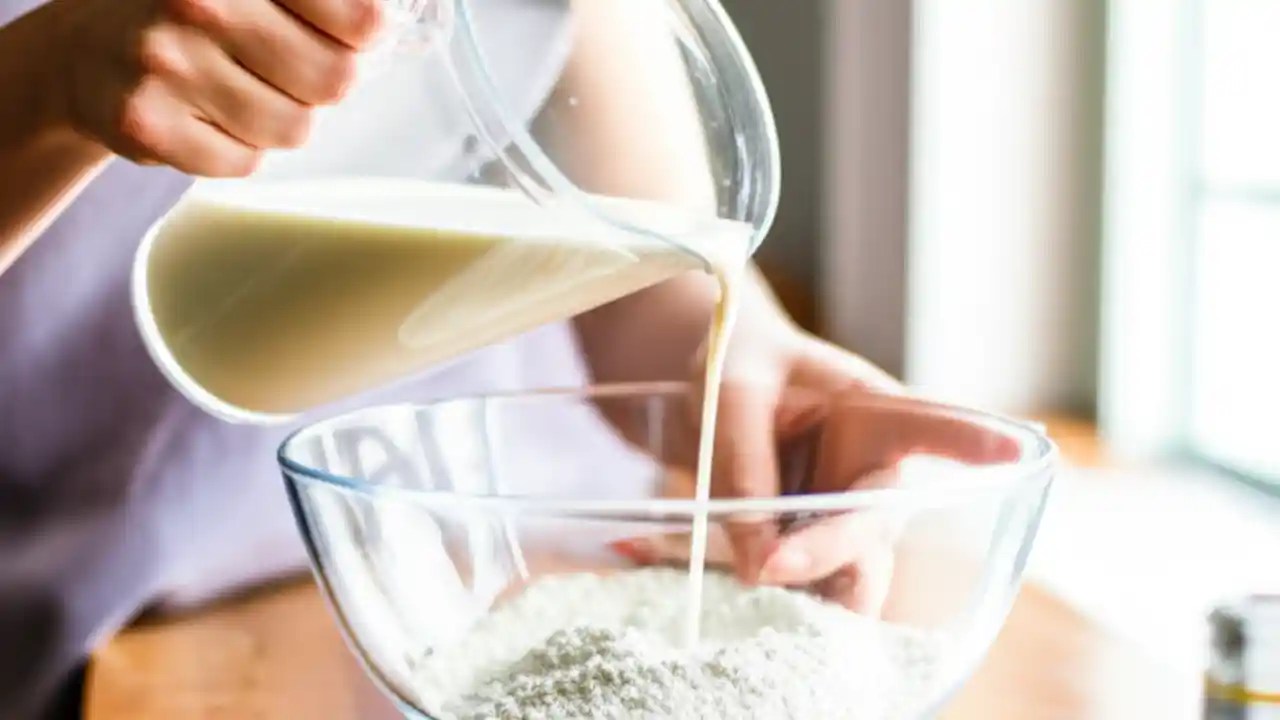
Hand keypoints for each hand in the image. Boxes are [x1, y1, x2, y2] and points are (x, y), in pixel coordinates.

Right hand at [47, 0, 382, 175]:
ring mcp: (167, 64)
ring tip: (235, 89)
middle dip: (322, 83)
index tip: (351, 35)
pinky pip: (245, 163)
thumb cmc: (190, 15)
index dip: (366, 35)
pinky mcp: (147, 125)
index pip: (362, 18)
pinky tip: (203, 116)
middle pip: (336, 80)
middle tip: (283, 67)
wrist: (83, 52)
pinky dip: (236, 149)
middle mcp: (198, 2)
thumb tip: (389, 29)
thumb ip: (321, 3)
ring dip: (279, 119)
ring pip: (295, 129)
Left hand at [610, 297, 1020, 615]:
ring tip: (763, 594)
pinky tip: (757, 612)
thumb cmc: (737, 368)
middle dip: (833, 549)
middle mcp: (873, 471)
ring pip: (854, 574)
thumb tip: (760, 564)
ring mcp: (848, 519)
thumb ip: (746, 467)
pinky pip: (815, 592)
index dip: (971, 440)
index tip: (1018, 450)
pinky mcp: (817, 553)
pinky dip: (787, 606)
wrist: (709, 396)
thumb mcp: (731, 396)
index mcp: (870, 409)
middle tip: (769, 567)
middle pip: (877, 522)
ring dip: (817, 594)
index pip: (929, 424)